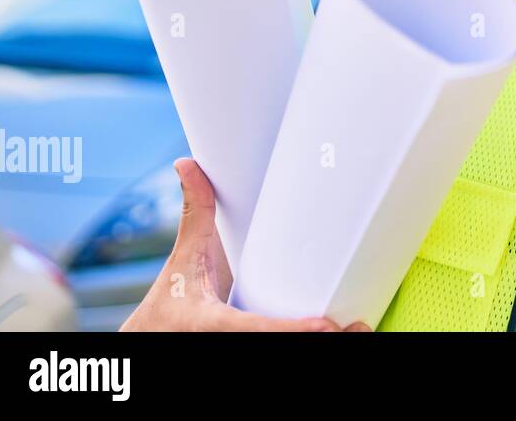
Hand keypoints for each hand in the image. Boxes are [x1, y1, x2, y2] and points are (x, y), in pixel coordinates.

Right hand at [120, 157, 370, 331]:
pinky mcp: (245, 350)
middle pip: (277, 345)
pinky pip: (277, 349)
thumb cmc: (169, 302)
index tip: (326, 325)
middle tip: (359, 328)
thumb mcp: (182, 259)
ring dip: (326, 346)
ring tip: (360, 332)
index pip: (254, 329)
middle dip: (320, 340)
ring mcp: (236, 349)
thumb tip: (187, 163)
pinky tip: (342, 337)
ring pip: (282, 352)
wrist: (155, 338)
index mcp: (212, 322)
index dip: (290, 330)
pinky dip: (307, 342)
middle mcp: (226, 343)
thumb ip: (195, 214)